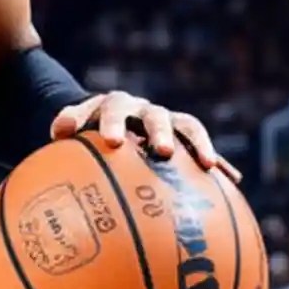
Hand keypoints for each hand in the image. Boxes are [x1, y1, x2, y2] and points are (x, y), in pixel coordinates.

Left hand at [49, 91, 242, 183]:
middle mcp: (146, 111)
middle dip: (160, 132)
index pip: (114, 107)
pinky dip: (219, 166)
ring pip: (188, 128)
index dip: (113, 122)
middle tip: (162, 151)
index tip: (111, 142)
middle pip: (156, 116)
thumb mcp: (73, 127)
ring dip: (198, 144)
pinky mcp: (187, 141)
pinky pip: (205, 152)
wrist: (110, 121)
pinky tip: (233, 182)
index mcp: (116, 105)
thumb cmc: (86, 132)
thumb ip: (67, 125)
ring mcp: (170, 124)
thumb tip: (56, 132)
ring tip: (209, 165)